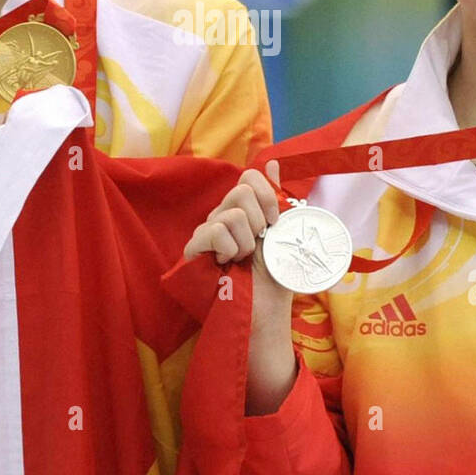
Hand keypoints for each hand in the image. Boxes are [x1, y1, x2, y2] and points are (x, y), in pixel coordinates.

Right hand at [184, 159, 292, 324]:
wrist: (264, 312)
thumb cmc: (272, 276)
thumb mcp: (281, 234)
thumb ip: (276, 200)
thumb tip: (273, 162)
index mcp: (243, 210)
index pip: (249, 176)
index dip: (268, 196)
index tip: (275, 223)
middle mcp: (222, 215)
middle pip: (242, 191)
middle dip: (260, 222)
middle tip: (257, 246)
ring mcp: (206, 231)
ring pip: (231, 215)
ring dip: (246, 242)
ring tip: (242, 260)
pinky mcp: (194, 249)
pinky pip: (214, 231)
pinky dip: (229, 248)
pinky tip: (227, 263)